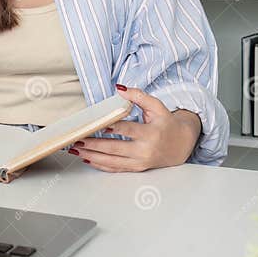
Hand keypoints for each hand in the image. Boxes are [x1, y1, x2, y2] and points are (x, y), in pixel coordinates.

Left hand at [69, 86, 201, 171]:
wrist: (180, 144)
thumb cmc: (166, 123)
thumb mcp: (157, 106)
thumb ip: (139, 96)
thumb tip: (120, 88)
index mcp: (151, 134)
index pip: (129, 130)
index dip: (114, 128)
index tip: (100, 126)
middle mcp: (145, 151)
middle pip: (115, 148)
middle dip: (94, 144)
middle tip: (78, 139)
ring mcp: (140, 162)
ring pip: (113, 161)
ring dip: (92, 156)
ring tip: (76, 150)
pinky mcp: (137, 168)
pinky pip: (116, 168)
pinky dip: (100, 165)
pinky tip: (88, 159)